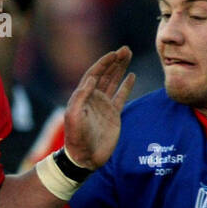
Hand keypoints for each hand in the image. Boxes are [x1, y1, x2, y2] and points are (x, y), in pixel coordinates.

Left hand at [63, 46, 134, 168]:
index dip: (104, 63)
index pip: (94, 74)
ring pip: (113, 82)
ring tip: (128, 55)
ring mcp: (104, 106)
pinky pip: (121, 96)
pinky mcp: (113, 115)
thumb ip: (81, 96)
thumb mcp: (74, 116)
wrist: (84, 158)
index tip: (114, 54)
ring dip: (120, 69)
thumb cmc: (76, 138)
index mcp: (83, 97)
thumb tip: (91, 77)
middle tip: (125, 49)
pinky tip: (132, 75)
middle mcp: (94, 98)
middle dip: (114, 61)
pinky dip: (126, 86)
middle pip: (105, 74)